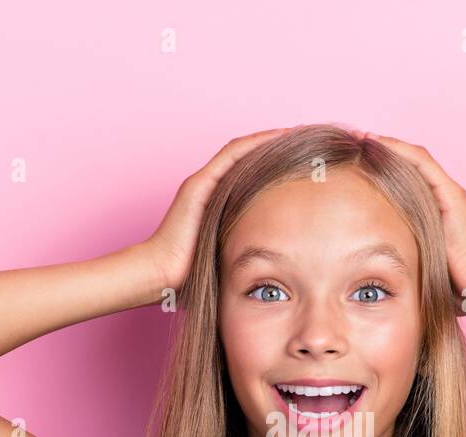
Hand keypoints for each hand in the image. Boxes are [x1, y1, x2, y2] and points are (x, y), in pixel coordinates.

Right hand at [136, 127, 292, 294]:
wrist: (163, 274)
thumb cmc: (191, 274)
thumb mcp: (229, 257)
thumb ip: (246, 251)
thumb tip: (275, 265)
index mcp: (216, 203)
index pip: (249, 174)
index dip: (273, 165)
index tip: (300, 162)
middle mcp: (209, 187)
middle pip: (246, 158)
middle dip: (274, 147)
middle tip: (303, 141)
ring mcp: (203, 183)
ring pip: (241, 150)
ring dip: (268, 139)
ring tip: (294, 132)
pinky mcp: (200, 183)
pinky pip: (232, 154)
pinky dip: (255, 143)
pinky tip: (277, 137)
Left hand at [365, 132, 465, 315]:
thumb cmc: (454, 283)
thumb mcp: (419, 263)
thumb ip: (403, 256)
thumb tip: (375, 268)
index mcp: (435, 212)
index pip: (406, 181)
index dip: (383, 169)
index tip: (357, 165)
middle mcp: (443, 197)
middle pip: (409, 165)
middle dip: (383, 153)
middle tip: (355, 145)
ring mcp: (449, 193)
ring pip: (414, 158)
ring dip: (388, 146)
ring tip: (363, 138)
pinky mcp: (450, 194)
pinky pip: (421, 163)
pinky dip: (399, 150)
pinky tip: (378, 143)